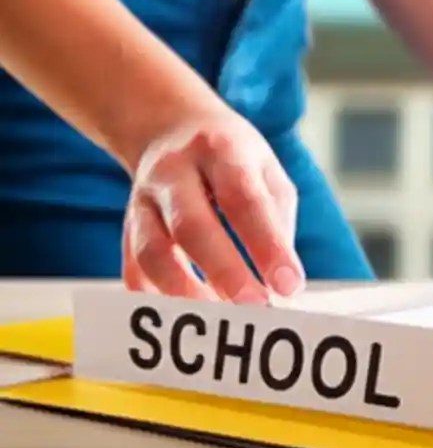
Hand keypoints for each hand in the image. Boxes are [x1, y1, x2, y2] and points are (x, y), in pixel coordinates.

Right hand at [121, 110, 301, 302]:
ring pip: (151, 251)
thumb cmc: (234, 158)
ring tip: (218, 321)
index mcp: (221, 150)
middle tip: (256, 309)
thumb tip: (283, 285)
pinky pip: (132, 267)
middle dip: (225, 272)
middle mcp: (174, 172)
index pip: (244, 200)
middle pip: (192, 226)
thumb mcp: (267, 170)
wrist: (170, 126)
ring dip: (185, 292)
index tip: (290, 285)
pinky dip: (154, 298)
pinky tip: (181, 318)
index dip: (267, 245)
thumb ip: (277, 221)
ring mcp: (143, 199)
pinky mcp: (127, 225)